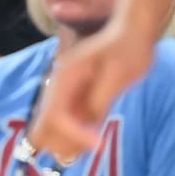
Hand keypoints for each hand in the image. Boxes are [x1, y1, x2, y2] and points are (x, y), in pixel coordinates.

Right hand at [29, 22, 155, 161]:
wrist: (131, 31)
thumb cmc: (128, 47)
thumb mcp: (119, 73)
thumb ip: (100, 100)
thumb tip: (89, 124)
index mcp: (65, 78)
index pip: (55, 117)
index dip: (73, 135)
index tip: (98, 143)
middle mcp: (58, 90)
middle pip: (43, 130)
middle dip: (65, 143)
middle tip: (93, 143)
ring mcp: (64, 98)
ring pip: (50, 133)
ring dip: (69, 144)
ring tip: (95, 141)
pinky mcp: (74, 103)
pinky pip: (65, 129)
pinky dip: (75, 139)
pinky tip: (95, 138)